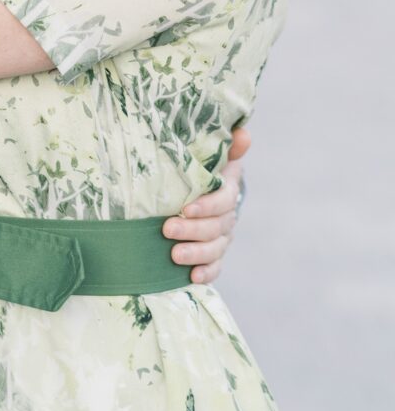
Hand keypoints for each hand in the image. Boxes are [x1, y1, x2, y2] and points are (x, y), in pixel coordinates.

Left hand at [163, 124, 248, 284]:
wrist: (198, 193)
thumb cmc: (198, 172)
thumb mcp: (209, 157)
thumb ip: (225, 146)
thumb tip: (243, 133)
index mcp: (226, 191)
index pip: (223, 200)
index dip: (207, 206)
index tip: (185, 208)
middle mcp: (227, 217)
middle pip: (216, 227)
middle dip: (192, 230)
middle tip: (168, 229)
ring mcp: (221, 238)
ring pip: (215, 249)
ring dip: (196, 253)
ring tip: (174, 255)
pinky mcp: (213, 256)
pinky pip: (215, 267)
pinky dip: (206, 273)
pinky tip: (192, 277)